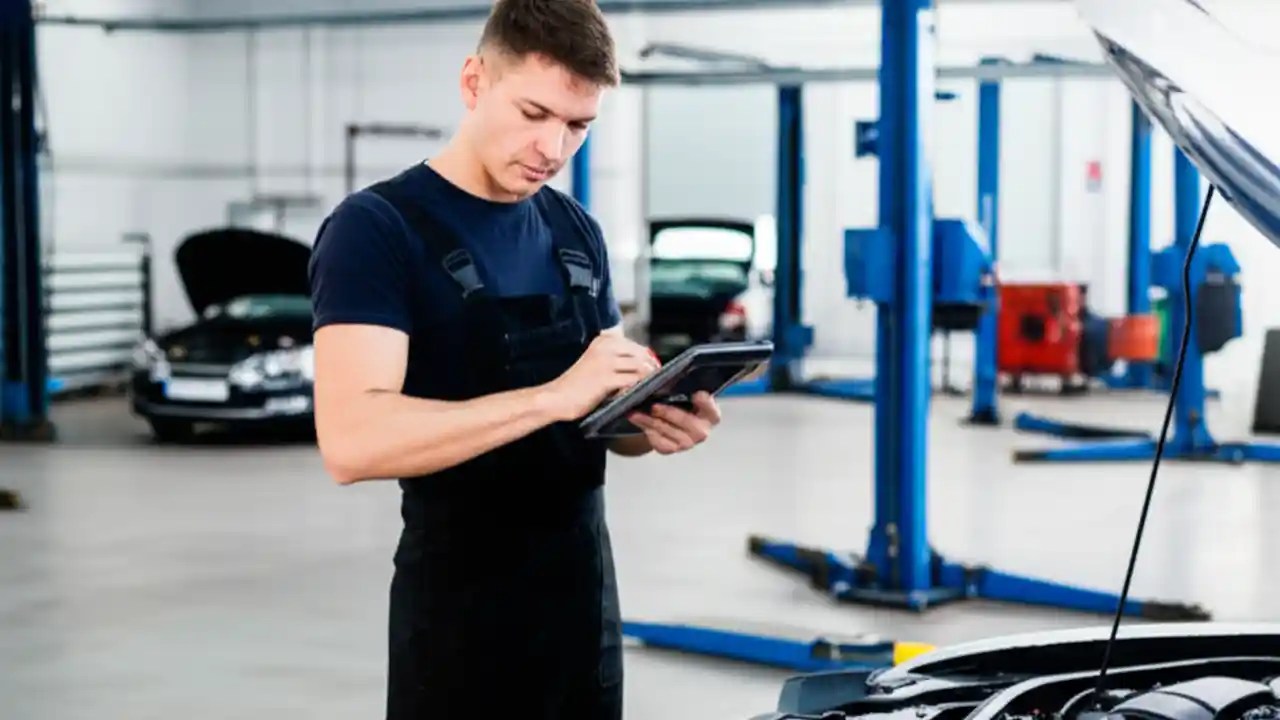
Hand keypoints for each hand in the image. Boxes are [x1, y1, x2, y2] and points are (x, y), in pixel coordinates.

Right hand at [545, 334, 659, 420]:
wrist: (557, 397)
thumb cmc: (577, 384)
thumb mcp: (596, 362)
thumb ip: (616, 359)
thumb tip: (642, 364)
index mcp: (603, 340)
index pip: (634, 346)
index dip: (647, 358)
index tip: (654, 368)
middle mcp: (605, 347)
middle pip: (640, 354)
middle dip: (651, 367)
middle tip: (658, 380)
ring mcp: (606, 362)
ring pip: (639, 366)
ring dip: (649, 378)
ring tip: (654, 387)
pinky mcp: (606, 379)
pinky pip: (632, 380)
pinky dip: (640, 387)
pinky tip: (642, 393)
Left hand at [628, 391, 720, 454]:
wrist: (668, 420)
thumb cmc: (680, 402)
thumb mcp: (685, 392)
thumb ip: (684, 387)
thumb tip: (670, 381)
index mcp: (710, 414)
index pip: (712, 409)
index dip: (705, 403)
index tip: (697, 394)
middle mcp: (702, 431)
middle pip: (687, 422)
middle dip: (669, 413)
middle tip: (655, 406)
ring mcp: (688, 443)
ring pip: (668, 432)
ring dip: (650, 421)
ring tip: (636, 413)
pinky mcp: (672, 449)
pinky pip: (659, 442)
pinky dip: (647, 430)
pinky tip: (639, 421)